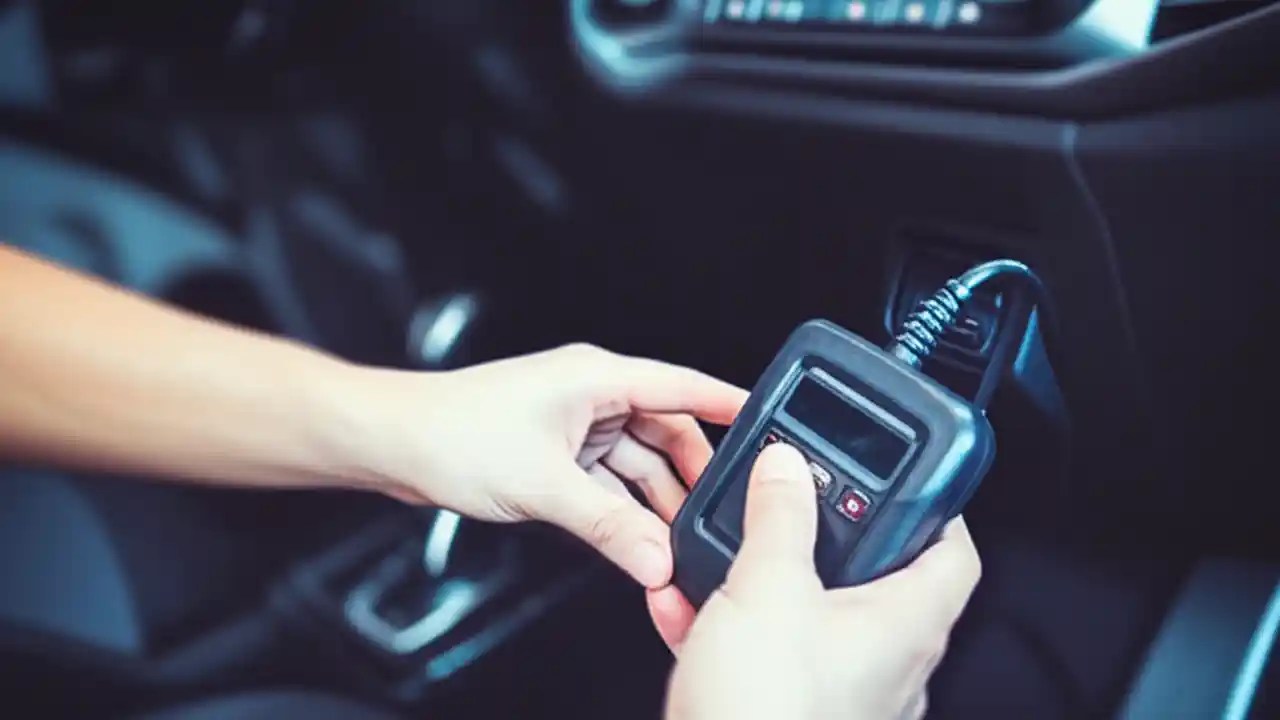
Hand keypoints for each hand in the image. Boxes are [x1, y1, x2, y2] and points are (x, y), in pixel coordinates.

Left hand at [341, 343, 745, 588]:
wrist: (395, 443)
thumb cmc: (454, 433)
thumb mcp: (544, 485)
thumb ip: (608, 525)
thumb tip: (656, 556)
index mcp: (596, 377)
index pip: (681, 386)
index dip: (725, 404)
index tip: (767, 423)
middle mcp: (590, 394)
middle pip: (663, 431)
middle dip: (689, 473)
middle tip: (715, 514)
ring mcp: (572, 423)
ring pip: (635, 461)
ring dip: (652, 499)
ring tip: (674, 540)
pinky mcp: (555, 450)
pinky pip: (606, 478)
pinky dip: (620, 507)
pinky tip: (634, 538)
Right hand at [651, 443, 980, 719]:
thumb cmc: (767, 715)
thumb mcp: (768, 590)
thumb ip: (779, 521)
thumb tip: (789, 468)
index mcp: (904, 625)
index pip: (953, 553)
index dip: (934, 506)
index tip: (901, 474)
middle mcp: (886, 664)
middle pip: (874, 578)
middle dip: (825, 536)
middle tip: (795, 500)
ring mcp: (840, 694)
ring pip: (810, 617)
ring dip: (765, 580)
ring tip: (727, 551)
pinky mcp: (789, 712)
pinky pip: (766, 655)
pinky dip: (731, 626)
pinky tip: (686, 608)